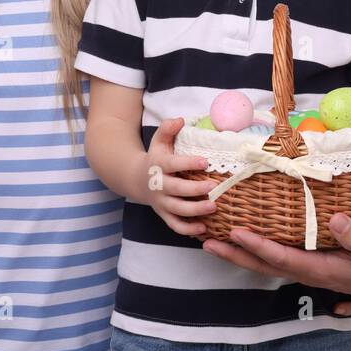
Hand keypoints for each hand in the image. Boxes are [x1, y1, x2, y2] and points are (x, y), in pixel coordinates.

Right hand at [140, 117, 219, 236]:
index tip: (205, 161)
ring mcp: (161, 202)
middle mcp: (159, 185)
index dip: (188, 163)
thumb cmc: (157, 157)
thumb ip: (168, 129)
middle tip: (214, 187)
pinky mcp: (164, 215)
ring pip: (177, 210)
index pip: (173, 164)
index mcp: (159, 165)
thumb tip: (181, 120)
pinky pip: (175, 226)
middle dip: (195, 190)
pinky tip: (204, 228)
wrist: (137, 179)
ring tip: (214, 207)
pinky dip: (188, 229)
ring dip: (195, 211)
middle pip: (176, 190)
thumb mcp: (159, 140)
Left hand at [202, 212, 350, 300]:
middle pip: (261, 264)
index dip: (257, 245)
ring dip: (238, 252)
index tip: (236, 232)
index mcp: (317, 269)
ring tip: (213, 240)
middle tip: (206, 241)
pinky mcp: (305, 262)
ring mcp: (303, 268)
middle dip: (233, 253)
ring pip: (263, 262)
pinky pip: (273, 257)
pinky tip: (242, 238)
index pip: (279, 257)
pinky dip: (253, 249)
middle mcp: (304, 271)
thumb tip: (336, 219)